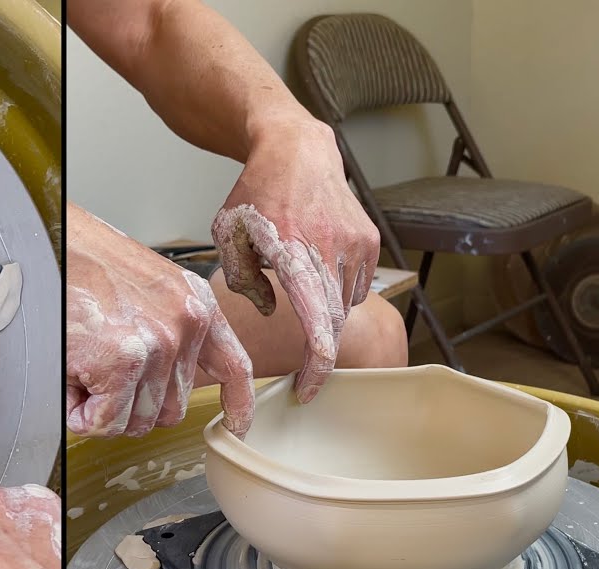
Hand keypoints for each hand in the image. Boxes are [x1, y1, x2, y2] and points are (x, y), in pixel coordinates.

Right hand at [67, 203, 253, 436]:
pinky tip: (71, 376)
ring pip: (137, 421)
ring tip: (83, 363)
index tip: (236, 427)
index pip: (232, 367)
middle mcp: (185, 325)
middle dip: (131, 404)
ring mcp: (156, 344)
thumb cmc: (85, 262)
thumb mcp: (149, 288)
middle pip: (170, 409)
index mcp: (196, 305)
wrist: (49, 241)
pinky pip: (104, 422)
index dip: (236, 405)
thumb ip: (171, 330)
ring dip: (102, 407)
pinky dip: (80, 412)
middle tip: (100, 370)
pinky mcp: (121, 361)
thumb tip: (164, 384)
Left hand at [211, 115, 380, 402]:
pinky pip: (357, 285)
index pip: (315, 319)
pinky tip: (318, 268)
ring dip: (326, 312)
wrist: (296, 149)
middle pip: (334, 321)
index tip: (307, 388)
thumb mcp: (229, 236)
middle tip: (305, 376)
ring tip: (301, 285)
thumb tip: (274, 312)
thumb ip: (244, 280)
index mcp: (290, 248)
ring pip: (345, 304)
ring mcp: (355, 242)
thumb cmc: (255, 193)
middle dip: (320, 355)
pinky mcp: (369, 238)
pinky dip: (339, 290)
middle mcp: (329, 246)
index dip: (315, 363)